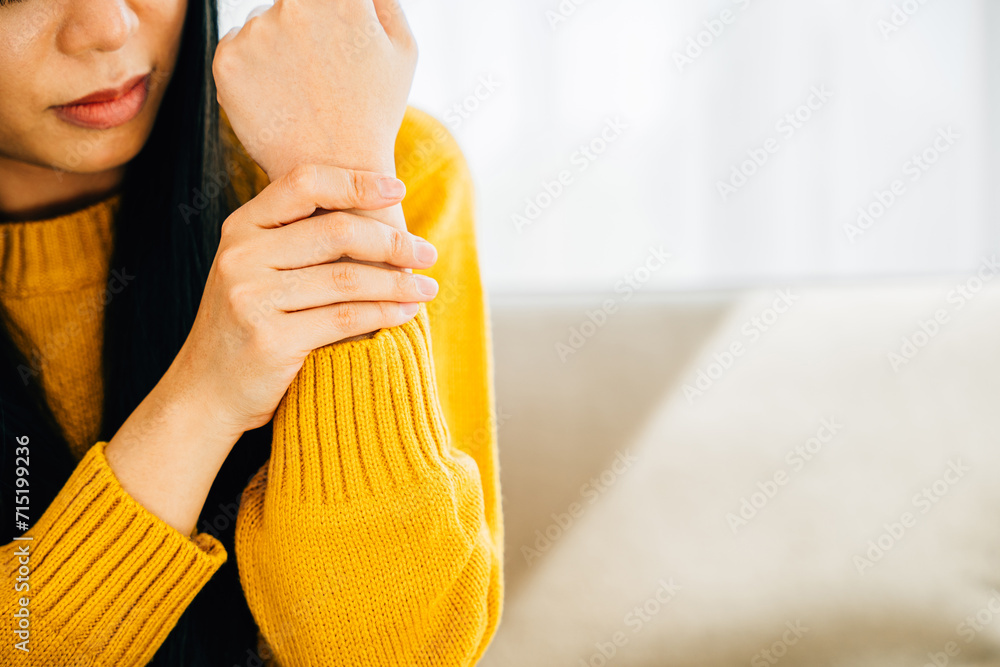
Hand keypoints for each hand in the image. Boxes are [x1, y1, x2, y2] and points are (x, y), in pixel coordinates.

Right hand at [164, 164, 438, 437]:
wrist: (205, 393)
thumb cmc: (247, 325)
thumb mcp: (255, 270)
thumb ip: (297, 240)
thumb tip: (377, 212)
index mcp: (241, 229)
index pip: (305, 184)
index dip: (356, 182)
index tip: (399, 189)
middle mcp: (242, 257)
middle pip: (337, 232)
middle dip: (393, 241)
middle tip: (427, 253)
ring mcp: (253, 299)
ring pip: (348, 279)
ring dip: (398, 282)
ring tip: (428, 287)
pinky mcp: (272, 340)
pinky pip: (346, 319)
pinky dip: (384, 314)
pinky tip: (407, 313)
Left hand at [213, 0, 417, 179]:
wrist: (339, 171)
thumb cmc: (375, 108)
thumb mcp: (403, 46)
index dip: (325, 14)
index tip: (327, 38)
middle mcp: (294, 5)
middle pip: (290, 2)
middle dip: (302, 24)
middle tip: (320, 67)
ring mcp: (257, 32)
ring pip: (261, 22)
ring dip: (275, 45)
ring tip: (302, 89)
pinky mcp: (228, 60)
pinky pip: (236, 48)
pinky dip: (252, 68)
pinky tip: (280, 97)